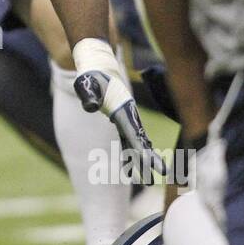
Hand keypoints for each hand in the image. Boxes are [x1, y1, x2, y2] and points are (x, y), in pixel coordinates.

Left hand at [72, 38, 166, 178]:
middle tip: (151, 182)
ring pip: (135, 141)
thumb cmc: (91, 74)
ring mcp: (124, 116)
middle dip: (146, 162)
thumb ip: (90, 96)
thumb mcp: (88, 84)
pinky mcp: (119, 115)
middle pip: (139, 143)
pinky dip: (131, 149)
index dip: (144, 153)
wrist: (97, 62)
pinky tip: (130, 161)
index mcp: (123, 112)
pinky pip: (127, 137)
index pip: (135, 137)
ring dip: (139, 158)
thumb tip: (90, 107)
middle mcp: (127, 116)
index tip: (156, 168)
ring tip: (144, 178)